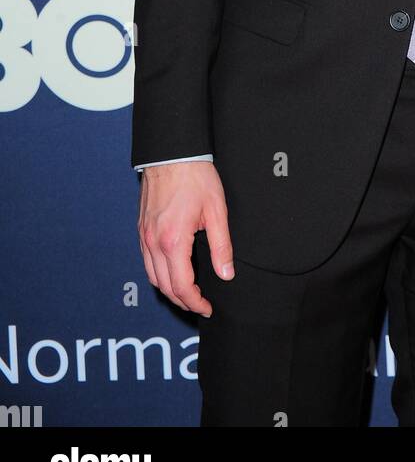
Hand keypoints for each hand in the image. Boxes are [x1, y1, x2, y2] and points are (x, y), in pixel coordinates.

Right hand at [137, 161, 233, 316]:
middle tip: (200, 305)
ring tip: (188, 292)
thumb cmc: (196, 177)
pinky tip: (173, 271)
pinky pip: (146, 261)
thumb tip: (226, 274)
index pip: (181, 286)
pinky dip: (158, 273)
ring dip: (168, 289)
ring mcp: (144, 235)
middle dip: (182, 301)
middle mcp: (153, 242)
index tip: (206, 307)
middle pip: (164, 287)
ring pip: (151, 276)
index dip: (195, 302)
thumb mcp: (216, 211)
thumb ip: (221, 246)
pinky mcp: (141, 228)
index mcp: (173, 241)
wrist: (172, 153)